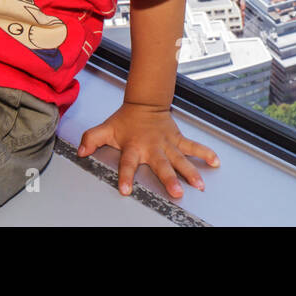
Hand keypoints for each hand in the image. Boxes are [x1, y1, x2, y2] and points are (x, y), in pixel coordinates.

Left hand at [77, 102, 218, 199]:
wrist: (145, 103)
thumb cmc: (126, 120)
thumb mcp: (106, 129)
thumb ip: (91, 138)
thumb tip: (80, 150)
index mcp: (134, 147)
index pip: (127, 163)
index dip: (125, 176)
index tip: (126, 190)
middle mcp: (152, 147)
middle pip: (161, 165)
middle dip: (169, 178)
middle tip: (177, 192)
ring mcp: (167, 144)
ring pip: (180, 159)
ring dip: (191, 171)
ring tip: (199, 184)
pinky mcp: (178, 140)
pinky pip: (193, 147)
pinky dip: (205, 153)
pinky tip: (215, 162)